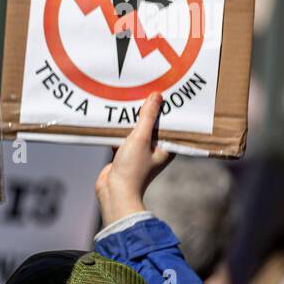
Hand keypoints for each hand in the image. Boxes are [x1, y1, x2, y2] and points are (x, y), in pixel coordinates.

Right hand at [95, 91, 173, 226]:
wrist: (113, 192)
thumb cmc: (132, 170)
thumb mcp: (141, 138)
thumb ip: (147, 117)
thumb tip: (156, 96)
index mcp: (167, 147)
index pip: (170, 123)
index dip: (168, 109)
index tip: (165, 92)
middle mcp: (155, 149)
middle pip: (153, 125)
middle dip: (147, 111)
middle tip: (145, 91)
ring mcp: (139, 152)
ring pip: (137, 130)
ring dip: (131, 120)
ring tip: (128, 101)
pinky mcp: (124, 155)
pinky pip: (123, 137)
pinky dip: (118, 129)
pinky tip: (112, 118)